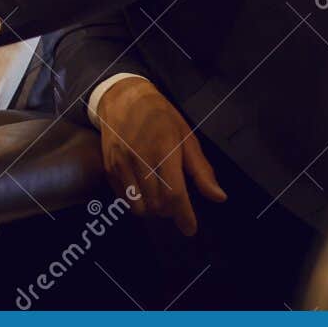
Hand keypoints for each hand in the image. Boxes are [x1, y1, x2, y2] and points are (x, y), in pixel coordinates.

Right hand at [96, 76, 226, 235]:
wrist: (123, 97)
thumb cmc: (160, 116)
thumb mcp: (186, 137)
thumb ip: (201, 170)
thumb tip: (219, 198)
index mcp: (164, 150)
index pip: (175, 194)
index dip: (184, 216)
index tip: (190, 229)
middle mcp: (139, 159)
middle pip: (157, 204)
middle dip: (170, 211)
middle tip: (176, 203)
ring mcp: (121, 164)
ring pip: (139, 206)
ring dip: (152, 209)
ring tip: (159, 197)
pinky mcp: (109, 167)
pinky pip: (123, 198)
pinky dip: (136, 201)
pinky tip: (143, 189)